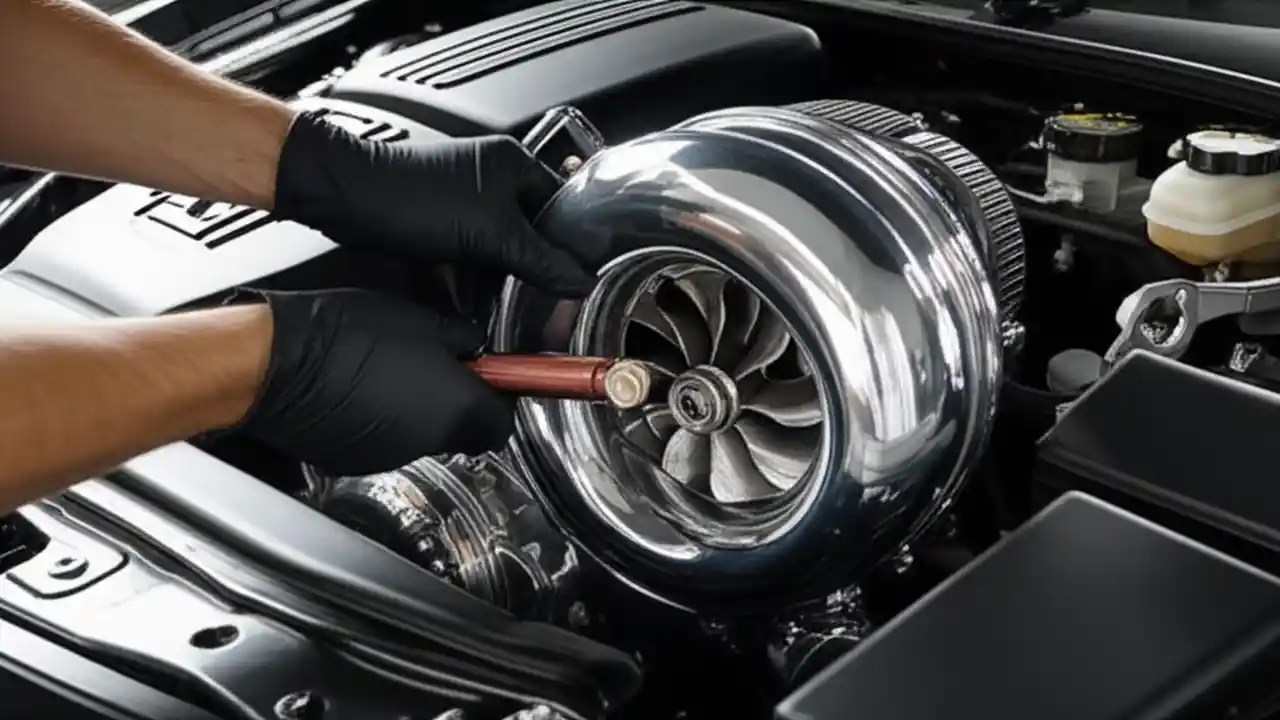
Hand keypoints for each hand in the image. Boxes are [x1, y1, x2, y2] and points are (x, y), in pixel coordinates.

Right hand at [234, 289, 510, 475]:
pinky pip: (381, 444)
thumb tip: (471, 343)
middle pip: (463, 433)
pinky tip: (359, 392)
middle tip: (439, 368)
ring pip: (421, 438)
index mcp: (456, 409)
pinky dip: (379, 423)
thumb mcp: (422, 320)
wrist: (279, 363)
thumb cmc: (348, 336)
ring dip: (416, 413)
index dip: (499, 400)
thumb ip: (460, 338)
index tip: (491, 378)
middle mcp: (428, 443)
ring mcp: (388, 457)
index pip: (502, 424)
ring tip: (390, 374)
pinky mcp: (352, 461)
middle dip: (456, 404)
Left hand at [273, 111, 593, 296]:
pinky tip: (485, 304)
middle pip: (532, 230)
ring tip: (519, 306)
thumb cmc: (415, 198)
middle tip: (550, 296)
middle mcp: (493, 178)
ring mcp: (466, 201)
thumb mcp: (493, 235)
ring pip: (502, 247)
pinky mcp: (444, 224)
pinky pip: (475, 255)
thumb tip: (580, 281)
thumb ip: (542, 261)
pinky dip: (480, 279)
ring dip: (506, 277)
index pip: (562, 204)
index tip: (582, 273)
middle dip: (537, 265)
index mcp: (514, 164)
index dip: (572, 240)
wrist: (353, 201)